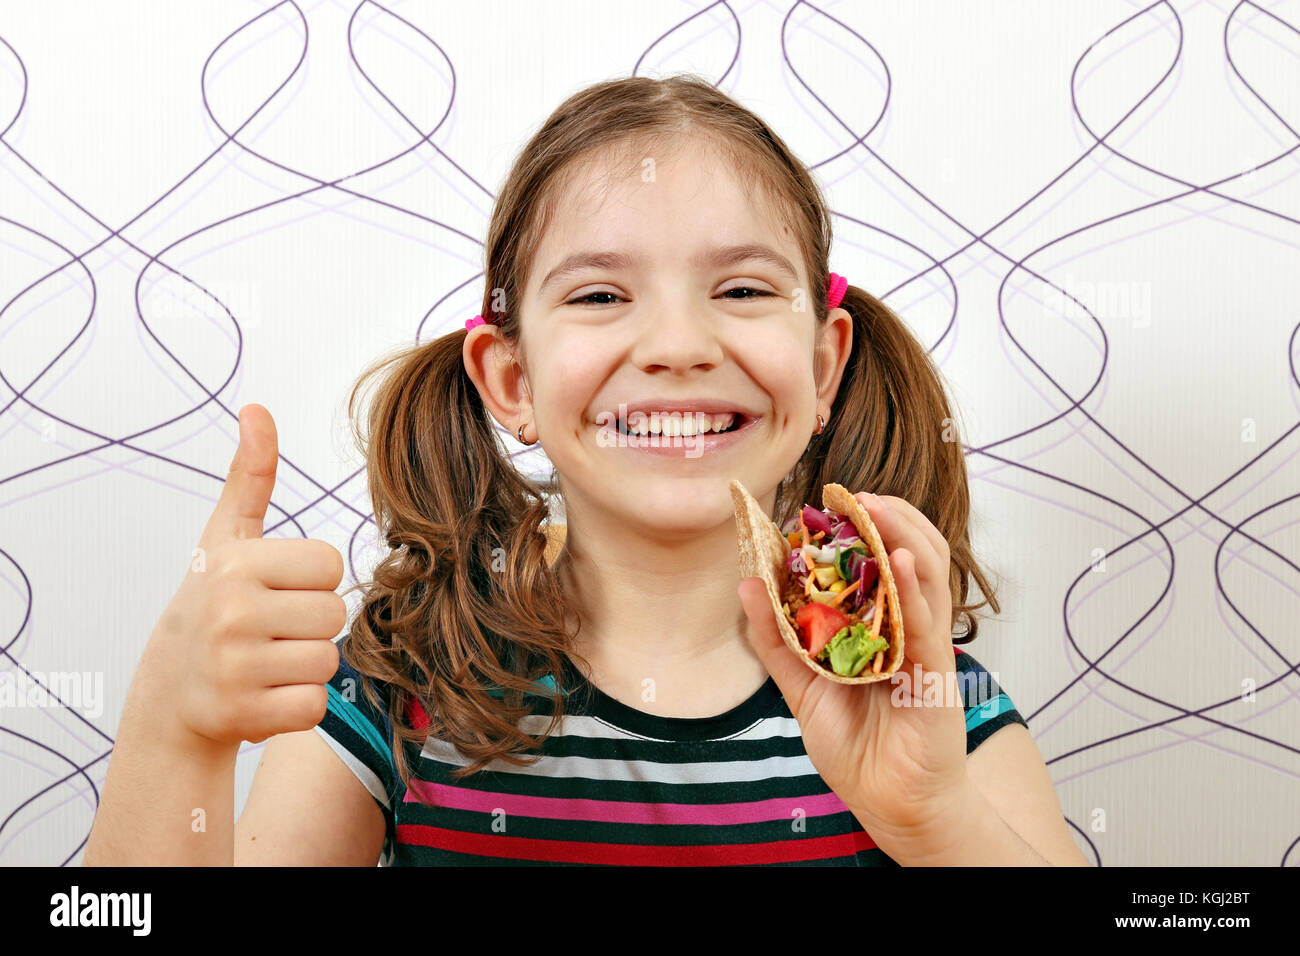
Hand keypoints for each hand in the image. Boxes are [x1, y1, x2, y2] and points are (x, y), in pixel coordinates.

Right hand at [142, 404, 346, 750]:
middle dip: (311, 625)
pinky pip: (315, 707)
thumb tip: (257, 409)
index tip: (275, 590)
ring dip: (306, 667)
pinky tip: (264, 696)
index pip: (331, 565)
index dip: (311, 580)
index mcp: (237, 563)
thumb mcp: (225, 537)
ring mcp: (236, 667)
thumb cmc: (210, 603)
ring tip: (266, 662)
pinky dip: (298, 707)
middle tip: (271, 631)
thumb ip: (250, 476)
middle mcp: (232, 612)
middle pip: (334, 614)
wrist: (169, 692)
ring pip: (328, 661)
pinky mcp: (243, 716)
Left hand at [737, 492, 967, 851]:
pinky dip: (915, 590)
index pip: (877, 562)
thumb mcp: (802, 688)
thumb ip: (777, 639)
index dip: (858, 528)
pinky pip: (928, 624)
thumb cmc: (857, 748)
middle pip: (912, 555)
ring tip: (877, 508)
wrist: (891, 806)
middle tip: (852, 495)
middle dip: (887, 518)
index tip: (824, 503)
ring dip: (905, 535)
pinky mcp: (936, 675)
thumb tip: (747, 584)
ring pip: (928, 576)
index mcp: (880, 626)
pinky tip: (900, 561)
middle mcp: (907, 628)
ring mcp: (926, 647)